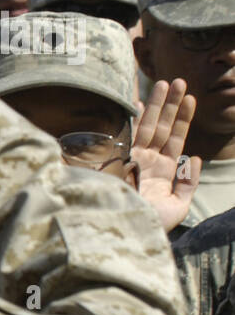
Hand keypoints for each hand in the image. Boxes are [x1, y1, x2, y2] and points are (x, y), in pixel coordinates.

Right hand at [132, 78, 200, 230]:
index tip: (189, 97)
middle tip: (177, 80)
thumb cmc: (152, 224)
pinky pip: (128, 137)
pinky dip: (133, 121)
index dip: (182, 118)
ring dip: (157, 105)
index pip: (174, 138)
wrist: (129, 235)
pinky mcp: (121, 162)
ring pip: (148, 127)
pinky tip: (138, 103)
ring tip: (165, 83)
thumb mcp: (178, 206)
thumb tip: (193, 157)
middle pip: (161, 127)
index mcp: (162, 170)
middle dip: (169, 104)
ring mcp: (133, 160)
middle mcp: (147, 161)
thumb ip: (187, 183)